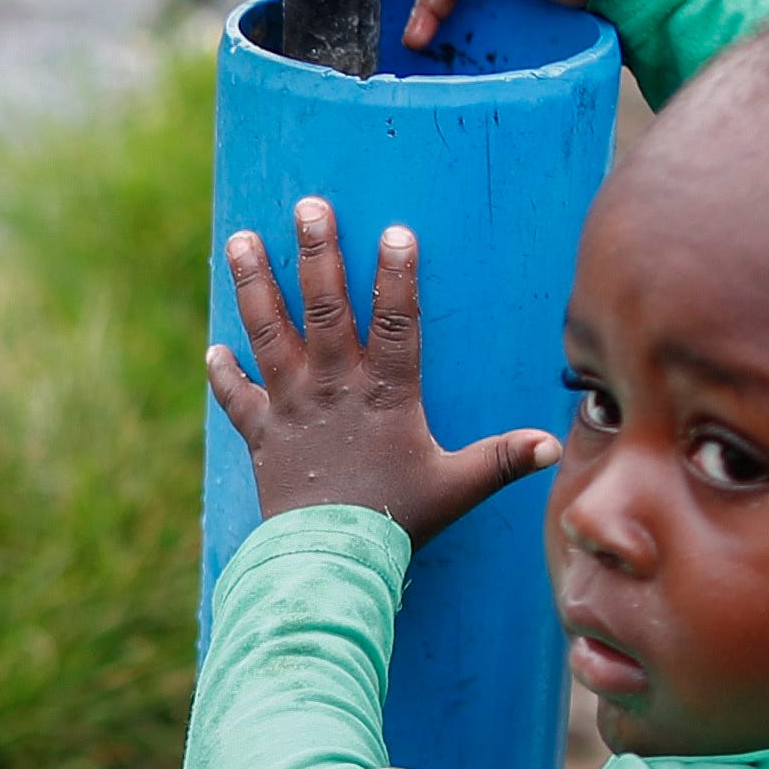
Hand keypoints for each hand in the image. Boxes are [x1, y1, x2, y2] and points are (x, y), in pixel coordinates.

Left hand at [208, 197, 556, 538]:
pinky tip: (214, 350)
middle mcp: (334, 389)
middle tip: (308, 205)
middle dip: (316, 253)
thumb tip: (553, 444)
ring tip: (240, 240)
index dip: (397, 277)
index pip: (397, 322)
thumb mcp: (458, 487)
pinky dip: (225, 376)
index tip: (395, 230)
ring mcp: (292, 408)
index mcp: (386, 394)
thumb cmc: (399, 521)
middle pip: (323, 308)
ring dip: (254, 286)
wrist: (331, 562)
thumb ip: (502, 459)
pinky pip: (239, 400)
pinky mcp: (263, 437)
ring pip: (269, 334)